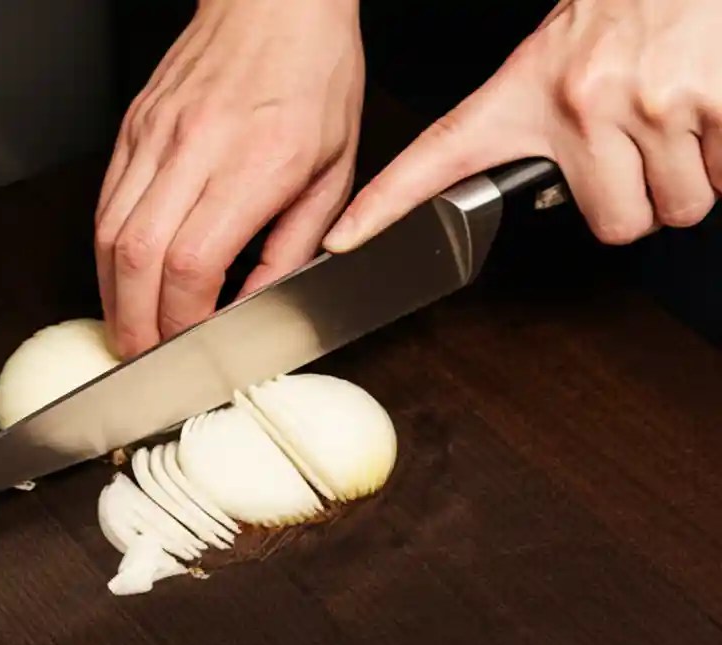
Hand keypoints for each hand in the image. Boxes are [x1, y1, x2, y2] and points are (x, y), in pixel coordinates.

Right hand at [95, 0, 364, 357]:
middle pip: (137, 258)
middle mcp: (195, 149)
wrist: (274, 2)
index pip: (193, 263)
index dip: (181, 320)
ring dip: (111, 293)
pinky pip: (105, 202)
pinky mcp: (132, 129)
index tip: (192, 348)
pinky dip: (106, 250)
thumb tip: (258, 303)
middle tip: (144, 357)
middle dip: (134, 323)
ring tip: (128, 325)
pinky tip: (121, 273)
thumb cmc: (314, 75)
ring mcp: (154, 137)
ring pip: (107, 233)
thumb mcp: (333, 171)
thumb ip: (294, 247)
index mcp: (256, 164)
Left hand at [324, 0, 721, 253]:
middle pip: (617, 225)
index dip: (385, 206)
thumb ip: (535, 133)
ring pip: (674, 208)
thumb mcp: (548, 68)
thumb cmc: (617, 16)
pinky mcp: (712, 105)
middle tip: (634, 152)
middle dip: (635, 202)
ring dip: (683, 180)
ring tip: (668, 125)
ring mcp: (649, 106)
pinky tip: (701, 118)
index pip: (437, 157)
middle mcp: (581, 104)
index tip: (343, 240)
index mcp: (524, 98)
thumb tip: (549, 199)